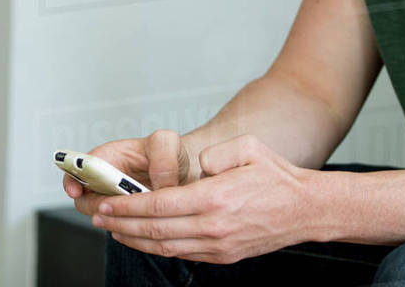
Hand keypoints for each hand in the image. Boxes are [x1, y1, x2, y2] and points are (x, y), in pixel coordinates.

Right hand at [64, 129, 193, 216]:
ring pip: (102, 216)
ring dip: (117, 218)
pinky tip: (146, 222)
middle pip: (84, 198)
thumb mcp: (167, 144)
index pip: (78, 167)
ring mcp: (115, 202)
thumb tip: (159, 187)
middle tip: (115, 206)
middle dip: (97, 205)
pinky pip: (120, 228)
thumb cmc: (168, 153)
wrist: (182, 171)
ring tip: (139, 213)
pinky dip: (130, 229)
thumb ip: (162, 160)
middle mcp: (106, 181)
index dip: (72, 179)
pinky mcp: (127, 219)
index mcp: (109, 157)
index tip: (76, 189)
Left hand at [90, 133, 312, 263]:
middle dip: (122, 223)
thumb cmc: (277, 177)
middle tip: (98, 216)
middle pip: (155, 230)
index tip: (108, 202)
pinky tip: (144, 240)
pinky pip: (182, 254)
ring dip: (134, 240)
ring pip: (165, 247)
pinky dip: (157, 248)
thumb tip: (195, 165)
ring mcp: (218, 245)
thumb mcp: (248, 148)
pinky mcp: (223, 255)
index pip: (159, 205)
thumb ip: (216, 153)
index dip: (128, 205)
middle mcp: (213, 226)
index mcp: (215, 198)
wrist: (306, 210)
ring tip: (113, 229)